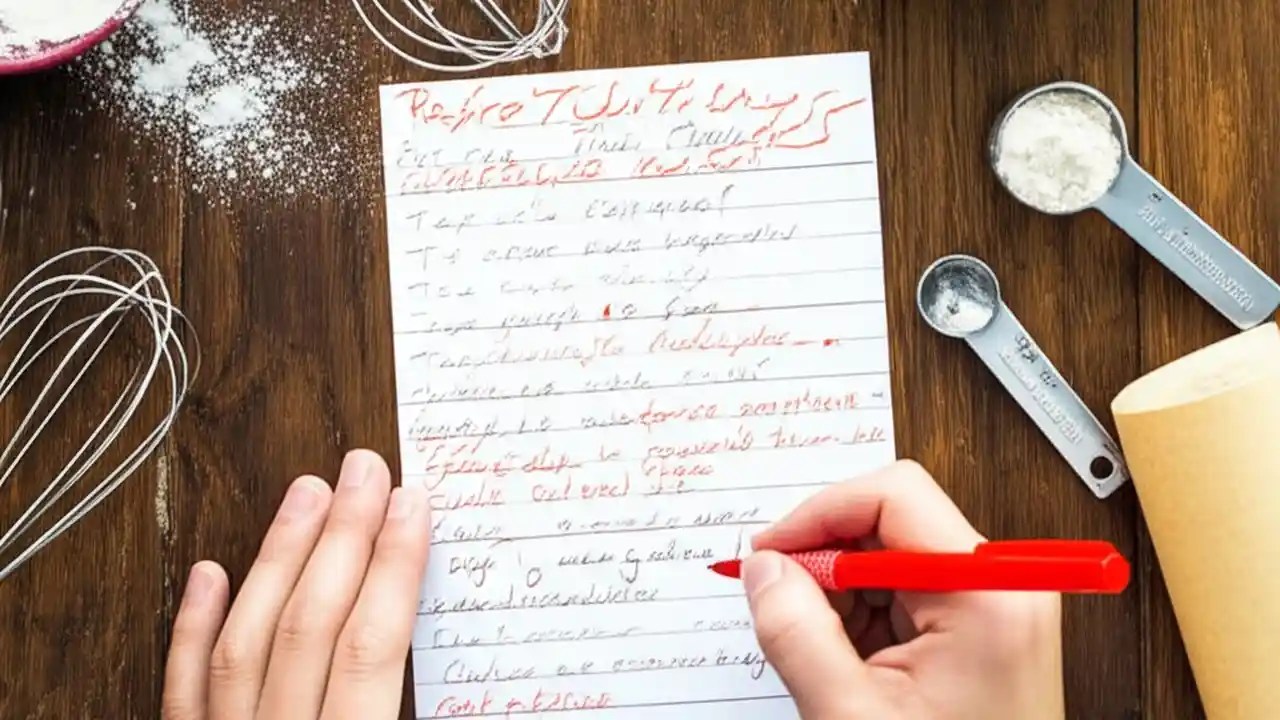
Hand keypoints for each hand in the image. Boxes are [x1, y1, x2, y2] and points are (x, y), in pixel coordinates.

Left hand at [161, 449, 431, 719]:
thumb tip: (491, 659)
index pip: (372, 645)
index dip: (394, 567)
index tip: (410, 505)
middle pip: (309, 625)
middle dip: (343, 538)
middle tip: (363, 473)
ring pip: (244, 644)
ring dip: (278, 559)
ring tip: (306, 494)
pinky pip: (184, 690)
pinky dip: (193, 630)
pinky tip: (209, 573)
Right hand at [742, 460, 1064, 719]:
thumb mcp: (850, 714)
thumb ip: (796, 631)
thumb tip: (764, 568)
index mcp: (988, 594)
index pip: (893, 496)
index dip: (820, 514)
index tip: (772, 551)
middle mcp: (1003, 586)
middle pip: (892, 520)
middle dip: (826, 558)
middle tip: (779, 600)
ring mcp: (996, 606)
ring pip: (892, 555)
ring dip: (839, 592)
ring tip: (823, 653)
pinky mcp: (982, 628)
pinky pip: (905, 591)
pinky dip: (860, 616)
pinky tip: (845, 661)